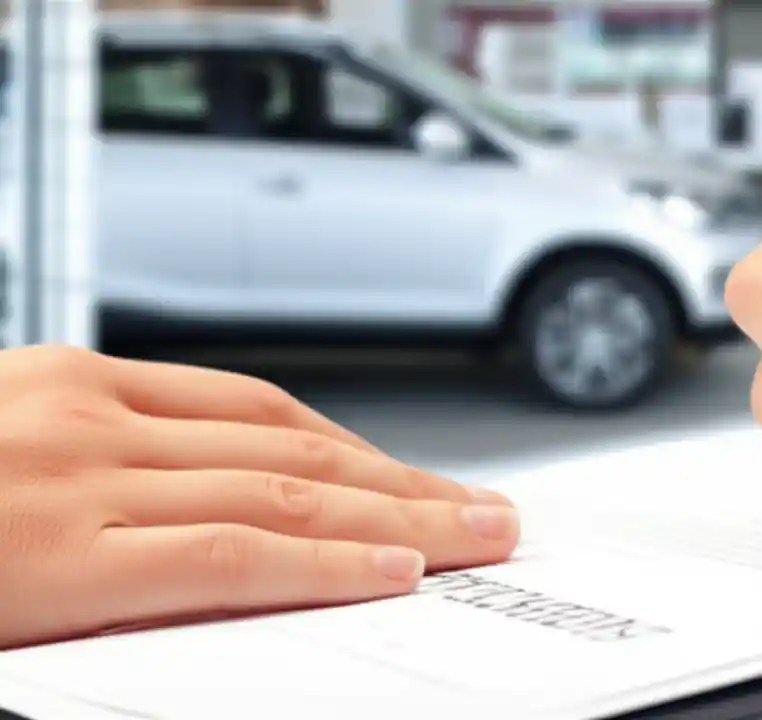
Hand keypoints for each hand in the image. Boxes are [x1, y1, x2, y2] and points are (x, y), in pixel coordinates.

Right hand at [0, 345, 518, 649]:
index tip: (412, 477)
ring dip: (399, 519)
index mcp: (76, 384)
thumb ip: (97, 452)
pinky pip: (227, 559)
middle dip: (405, 485)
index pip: (258, 411)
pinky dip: (322, 566)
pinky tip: (392, 576)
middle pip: (295, 450)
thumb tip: (186, 481)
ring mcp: (83, 486)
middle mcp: (94, 422)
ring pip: (285, 495)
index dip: (356, 448)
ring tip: (476, 539)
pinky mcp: (63, 562)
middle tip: (484, 510)